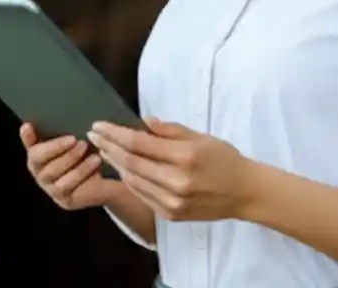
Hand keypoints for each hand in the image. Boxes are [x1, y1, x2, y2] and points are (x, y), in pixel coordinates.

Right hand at [20, 123, 122, 210]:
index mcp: (38, 156)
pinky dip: (82, 172)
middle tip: (75, 139)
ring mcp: (50, 188)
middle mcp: (40, 173)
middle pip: (39, 160)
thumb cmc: (87, 155)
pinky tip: (94, 161)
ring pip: (54, 173)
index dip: (27, 138)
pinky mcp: (63, 200)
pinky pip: (68, 186)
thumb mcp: (77, 140)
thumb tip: (49, 116)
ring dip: (71, 159)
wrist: (106, 180)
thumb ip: (63, 129)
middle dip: (57, 147)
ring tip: (86, 147)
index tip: (28, 126)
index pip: (29, 145)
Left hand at [87, 118, 255, 221]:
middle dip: (108, 146)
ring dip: (114, 163)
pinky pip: (141, 194)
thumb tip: (143, 123)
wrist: (244, 193)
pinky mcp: (170, 214)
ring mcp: (171, 202)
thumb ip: (170, 130)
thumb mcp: (201, 136)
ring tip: (103, 148)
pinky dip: (128, 179)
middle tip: (93, 134)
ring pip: (132, 180)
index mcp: (185, 157)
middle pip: (131, 162)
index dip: (115, 133)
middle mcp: (176, 182)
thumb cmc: (224, 159)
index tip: (99, 125)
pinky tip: (121, 167)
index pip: (139, 144)